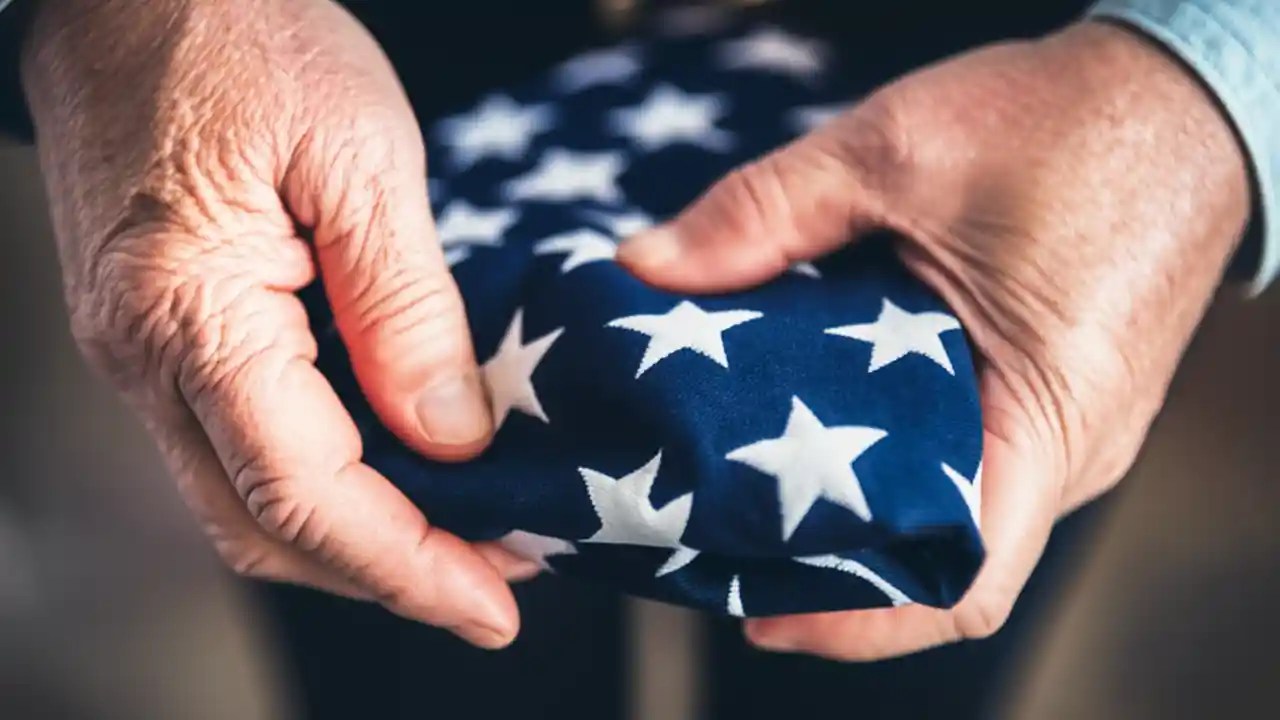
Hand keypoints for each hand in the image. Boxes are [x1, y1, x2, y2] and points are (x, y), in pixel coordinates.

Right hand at [22, 0, 534, 646]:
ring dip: (359, 535)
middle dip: (387, 571)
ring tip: (467, 536)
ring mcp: (142, 351)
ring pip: (248, 497)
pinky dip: (327, 479)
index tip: (496, 604)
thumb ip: (405, 308)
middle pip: (265, 526)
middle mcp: (145, 357)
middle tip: (497, 580)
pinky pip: (241, 441)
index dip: (407, 566)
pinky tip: (402, 467)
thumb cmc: (241, 35)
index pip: (306, 495)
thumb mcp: (357, 158)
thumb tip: (450, 435)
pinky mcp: (163, 331)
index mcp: (191, 315)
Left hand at [620, 21, 1250, 658]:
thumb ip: (761, 211)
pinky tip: (814, 425)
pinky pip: (966, 463)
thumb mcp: (894, 150)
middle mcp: (1069, 448)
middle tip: (717, 532)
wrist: (1180, 96)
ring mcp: (1065, 430)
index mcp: (1052, 411)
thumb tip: (644, 268)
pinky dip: (888, 460)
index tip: (757, 606)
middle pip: (937, 556)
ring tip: (751, 486)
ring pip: (948, 511)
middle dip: (827, 559)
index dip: (855, 615)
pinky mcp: (1051, 400)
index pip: (963, 576)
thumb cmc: (1070, 123)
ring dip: (853, 508)